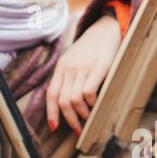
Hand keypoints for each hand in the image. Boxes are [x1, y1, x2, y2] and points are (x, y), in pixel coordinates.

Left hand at [46, 14, 120, 134]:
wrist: (105, 29)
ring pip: (74, 99)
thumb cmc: (90, 48)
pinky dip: (92, 103)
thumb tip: (65, 101)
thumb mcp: (73, 60)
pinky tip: (96, 103)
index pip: (51, 94)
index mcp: (61, 67)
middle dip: (70, 120)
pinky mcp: (98, 68)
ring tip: (88, 116)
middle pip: (63, 101)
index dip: (51, 113)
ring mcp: (83, 68)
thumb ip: (67, 77)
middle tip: (78, 128)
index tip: (54, 127)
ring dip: (82, 113)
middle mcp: (69, 68)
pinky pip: (88, 92)